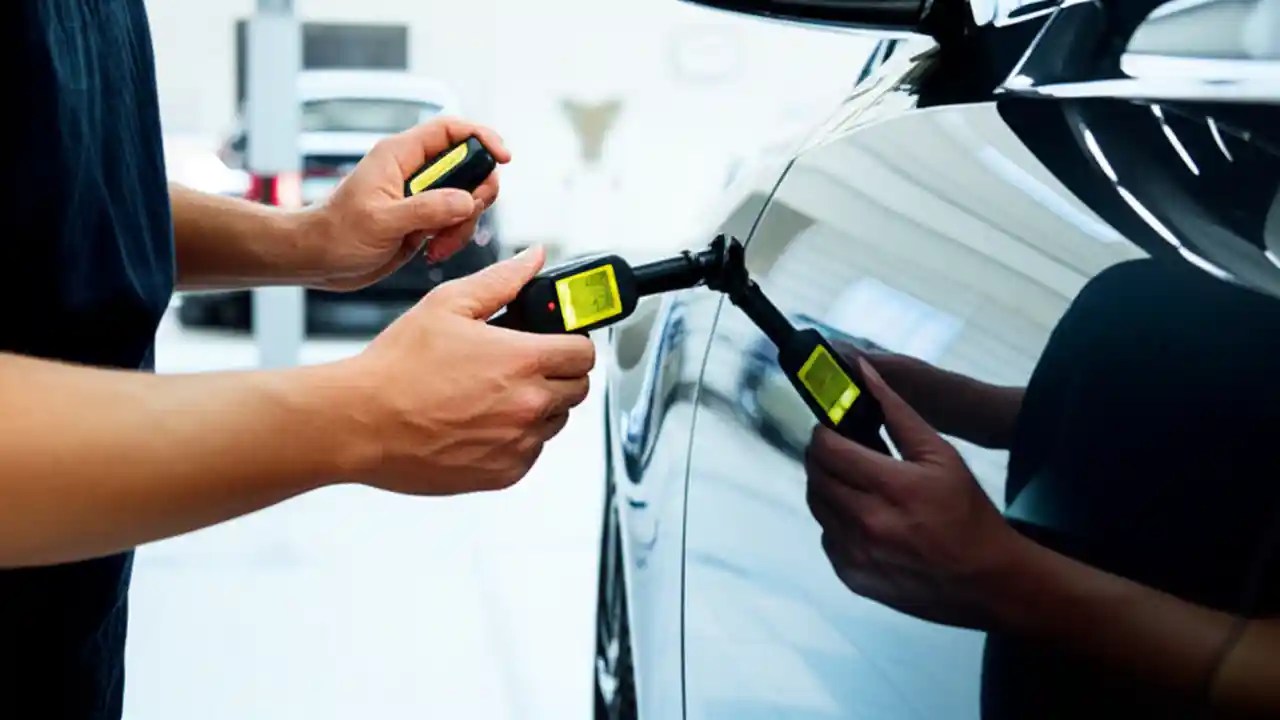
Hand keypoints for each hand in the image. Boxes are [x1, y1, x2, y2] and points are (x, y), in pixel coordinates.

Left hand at [304, 118, 511, 291]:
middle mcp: (414, 171)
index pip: (451, 131)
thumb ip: (426, 209)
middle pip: (469, 166)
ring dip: (464, 223)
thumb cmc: (335, 233)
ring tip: (438, 244)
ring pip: (467, 198)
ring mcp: (420, 196)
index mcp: (400, 156)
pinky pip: (456, 221)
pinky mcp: (423, 219)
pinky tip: (432, 251)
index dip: (482, 137)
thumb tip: (466, 201)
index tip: (503, 157)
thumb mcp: (382, 221)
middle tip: (465, 216)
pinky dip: (454, 237)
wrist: (318, 260)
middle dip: (476, 194)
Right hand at [335, 246, 594, 494]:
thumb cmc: (397, 367)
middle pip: (577, 389)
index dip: (572, 343)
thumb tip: (534, 260)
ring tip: (493, 394)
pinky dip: (515, 440)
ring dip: (537, 408)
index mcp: (523, 360)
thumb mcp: (448, 304)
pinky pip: (530, 454)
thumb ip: (501, 280)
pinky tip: (481, 423)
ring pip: (555, 423)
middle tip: (521, 366)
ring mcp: (518, 444)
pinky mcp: (503, 474)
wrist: (360, 422)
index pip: (584, 353)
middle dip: (557, 374)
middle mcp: (528, 405)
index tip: (556, 342)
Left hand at [804, 358, 1030, 628]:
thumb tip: (861, 372)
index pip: (828, 449)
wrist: (987, 580)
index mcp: (893, 488)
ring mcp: (856, 555)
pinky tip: (865, 516)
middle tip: (844, 450)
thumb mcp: (941, 455)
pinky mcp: (852, 577)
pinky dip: (837, 521)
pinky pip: (827, 536)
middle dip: (823, 456)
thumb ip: (897, 412)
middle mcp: (868, 524)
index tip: (835, 427)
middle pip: (815, 476)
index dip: (824, 431)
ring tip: (856, 481)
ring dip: (828, 486)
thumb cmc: (967, 512)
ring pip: (816, 505)